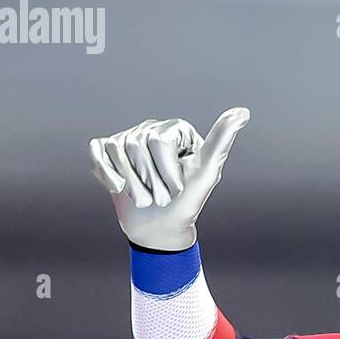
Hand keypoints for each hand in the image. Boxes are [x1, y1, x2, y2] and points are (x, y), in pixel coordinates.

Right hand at [88, 107, 249, 250]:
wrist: (160, 227)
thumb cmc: (187, 200)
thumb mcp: (207, 171)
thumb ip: (222, 140)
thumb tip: (243, 111)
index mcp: (176, 129)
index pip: (159, 141)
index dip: (166, 171)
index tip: (178, 188)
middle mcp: (151, 128)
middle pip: (137, 145)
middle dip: (149, 180)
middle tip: (161, 196)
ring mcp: (127, 139)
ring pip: (116, 150)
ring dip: (131, 183)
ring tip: (145, 196)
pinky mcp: (107, 152)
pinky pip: (97, 153)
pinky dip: (106, 173)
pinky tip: (118, 189)